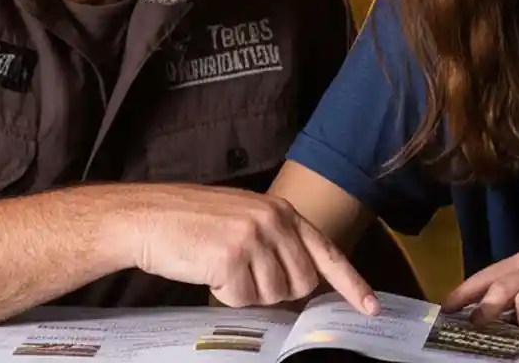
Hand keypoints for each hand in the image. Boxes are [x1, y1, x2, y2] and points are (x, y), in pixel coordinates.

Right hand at [118, 184, 378, 313]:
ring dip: (247, 293)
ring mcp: (255, 238)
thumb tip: (300, 280)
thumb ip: (276, 241)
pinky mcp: (233, 258)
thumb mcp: (243, 218)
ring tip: (220, 265)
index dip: (351, 284)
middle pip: (301, 283)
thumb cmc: (190, 221)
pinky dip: (225, 296)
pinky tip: (207, 270)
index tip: (371, 308)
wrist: (147, 216)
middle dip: (277, 291)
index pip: (327, 252)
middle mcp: (274, 221)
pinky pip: (243, 300)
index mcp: (281, 211)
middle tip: (244, 275)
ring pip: (273, 295)